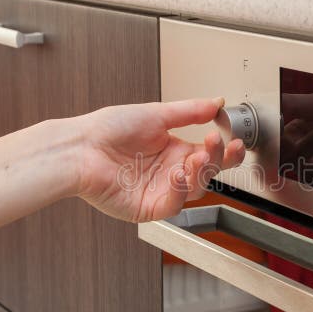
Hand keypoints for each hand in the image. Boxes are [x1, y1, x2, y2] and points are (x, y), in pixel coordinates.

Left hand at [75, 98, 245, 221]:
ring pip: (196, 190)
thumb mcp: (156, 114)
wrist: (80, 147)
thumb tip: (217, 103)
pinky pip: (174, 205)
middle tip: (218, 144)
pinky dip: (180, 190)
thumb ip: (190, 111)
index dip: (225, 149)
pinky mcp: (148, 208)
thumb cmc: (107, 130)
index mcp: (175, 151)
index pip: (210, 154)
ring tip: (196, 157)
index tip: (233, 139)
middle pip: (208, 173)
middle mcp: (171, 172)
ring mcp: (161, 191)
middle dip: (218, 160)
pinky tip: (177, 174)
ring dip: (200, 173)